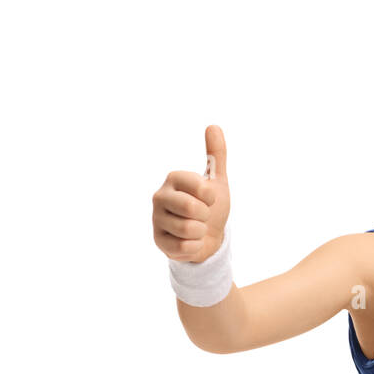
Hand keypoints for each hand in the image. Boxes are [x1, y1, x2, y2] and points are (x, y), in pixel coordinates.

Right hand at [152, 124, 230, 261]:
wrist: (209, 238)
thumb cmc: (211, 206)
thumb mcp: (217, 181)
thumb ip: (216, 155)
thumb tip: (213, 126)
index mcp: (174, 178)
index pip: (201, 188)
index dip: (212, 197)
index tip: (209, 199)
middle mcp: (160, 196)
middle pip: (192, 208)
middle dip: (206, 216)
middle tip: (202, 215)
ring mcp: (157, 219)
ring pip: (189, 229)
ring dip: (201, 232)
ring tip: (197, 228)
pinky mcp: (158, 241)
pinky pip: (184, 247)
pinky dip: (195, 247)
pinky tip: (190, 241)